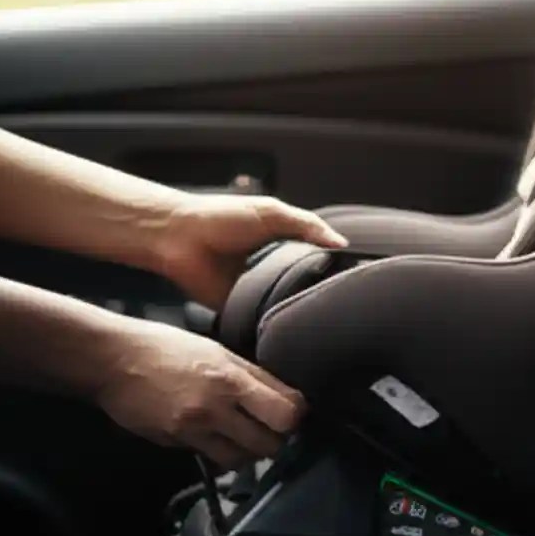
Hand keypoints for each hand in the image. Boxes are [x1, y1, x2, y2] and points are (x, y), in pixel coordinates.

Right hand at [95, 319, 306, 469]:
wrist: (115, 360)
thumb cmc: (167, 347)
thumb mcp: (217, 350)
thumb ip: (253, 376)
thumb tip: (289, 398)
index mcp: (230, 379)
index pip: (284, 414)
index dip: (295, 417)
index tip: (294, 413)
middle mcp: (214, 409)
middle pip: (268, 445)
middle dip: (277, 440)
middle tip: (273, 430)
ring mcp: (192, 431)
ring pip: (241, 460)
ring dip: (250, 452)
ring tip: (246, 436)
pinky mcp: (174, 444)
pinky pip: (211, 458)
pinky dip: (221, 452)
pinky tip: (217, 437)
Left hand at [155, 193, 346, 308]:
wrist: (180, 237)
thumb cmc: (221, 217)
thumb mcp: (272, 212)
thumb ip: (307, 225)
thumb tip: (341, 244)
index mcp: (282, 244)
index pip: (315, 258)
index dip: (332, 266)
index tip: (354, 277)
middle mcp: (271, 269)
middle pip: (303, 284)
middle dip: (317, 292)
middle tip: (340, 302)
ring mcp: (255, 290)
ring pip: (284, 304)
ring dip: (295, 307)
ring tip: (317, 316)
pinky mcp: (239, 309)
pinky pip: (260, 319)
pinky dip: (270, 321)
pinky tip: (286, 323)